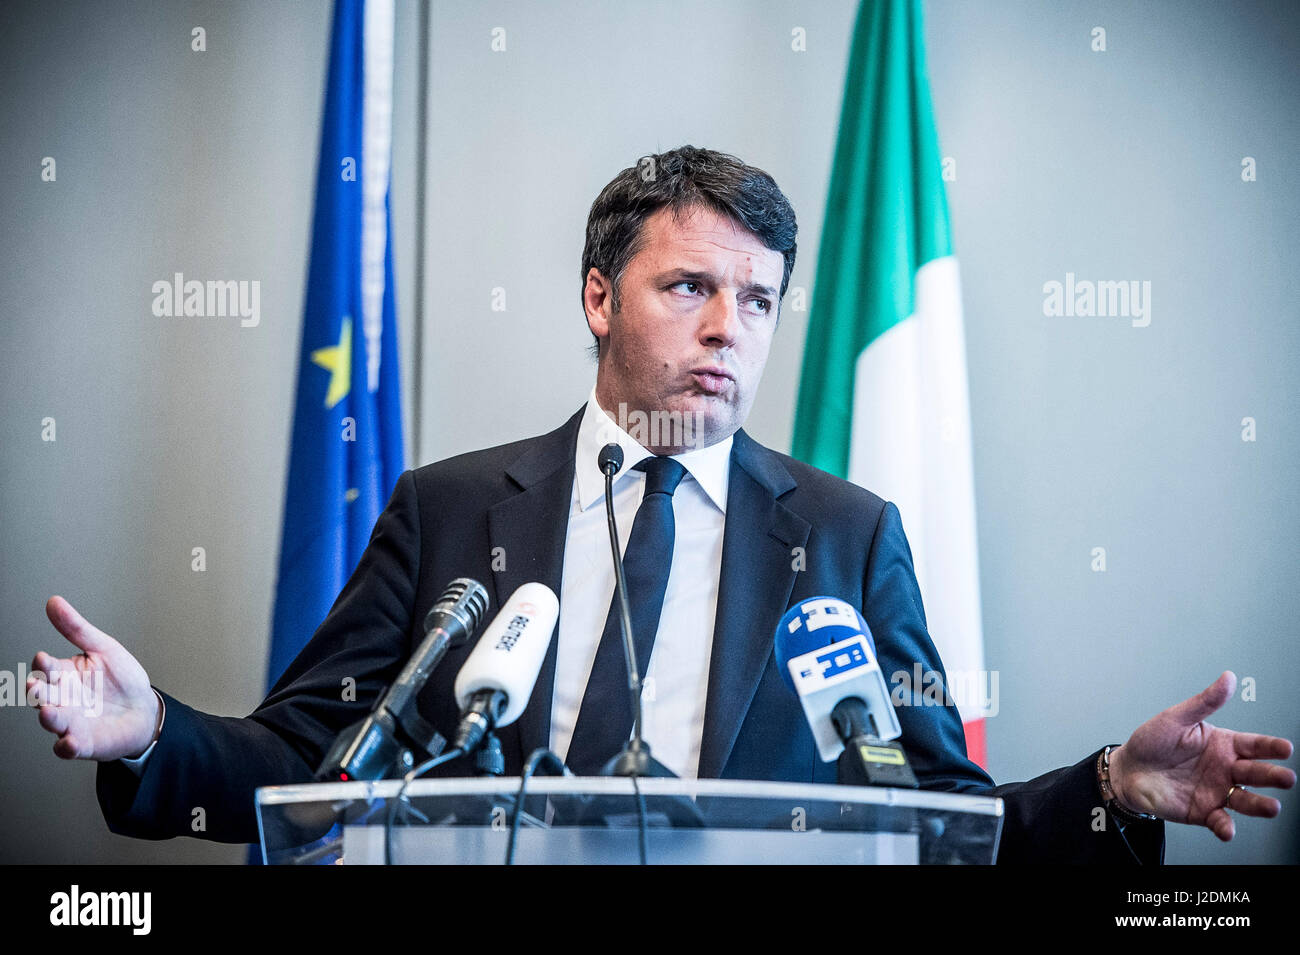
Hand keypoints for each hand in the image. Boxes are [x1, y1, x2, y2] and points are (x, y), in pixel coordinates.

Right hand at [28, 596, 160, 760]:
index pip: (47, 668)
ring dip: (48, 717)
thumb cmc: (121, 680)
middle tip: (36, 686)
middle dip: (37, 692)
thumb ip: (76, 629)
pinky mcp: (83, 743)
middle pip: (43, 695)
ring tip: (49, 712)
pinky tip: (68, 742)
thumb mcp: (103, 648)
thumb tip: (53, 601)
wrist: (144, 710)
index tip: (43, 657)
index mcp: (64, 675)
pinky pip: (69, 747)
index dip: (44, 664)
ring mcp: (70, 722)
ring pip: (52, 721)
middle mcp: (62, 699)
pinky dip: (66, 746)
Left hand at [1108, 671, 1294, 840]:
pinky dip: (1225, 827)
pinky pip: (1219, 821)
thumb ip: (1204, 702)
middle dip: (1273, 776)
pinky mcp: (1203, 812)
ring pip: (1246, 801)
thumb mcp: (1177, 718)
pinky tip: (1227, 828)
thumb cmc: (1152, 742)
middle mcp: (1226, 770)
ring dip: (1260, 806)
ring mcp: (1217, 792)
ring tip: (1272, 807)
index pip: (1255, 745)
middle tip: (1286, 778)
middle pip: (1256, 774)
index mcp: (1224, 745)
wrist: (1126, 770)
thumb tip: (1228, 678)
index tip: (1286, 748)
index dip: (1271, 747)